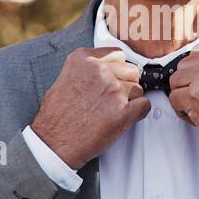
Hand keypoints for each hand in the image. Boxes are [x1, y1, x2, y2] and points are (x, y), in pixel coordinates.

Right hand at [31, 48, 151, 169]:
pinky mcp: (122, 111)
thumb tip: (102, 70)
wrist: (54, 143)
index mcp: (83, 59)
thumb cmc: (56, 117)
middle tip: (112, 98)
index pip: (117, 54)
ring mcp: (112, 90)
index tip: (114, 77)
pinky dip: (139, 112)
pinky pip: (144, 105)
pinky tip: (125, 117)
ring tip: (112, 110)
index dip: (117, 68)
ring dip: (130, 99)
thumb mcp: (63, 80)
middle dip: (125, 83)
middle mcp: (99, 71)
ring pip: (138, 88)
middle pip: (130, 70)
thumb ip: (85, 70)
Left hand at [168, 41, 198, 160]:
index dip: (198, 71)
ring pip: (175, 81)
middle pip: (184, 65)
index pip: (198, 52)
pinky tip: (198, 115)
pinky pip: (174, 99)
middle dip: (189, 83)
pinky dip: (182, 111)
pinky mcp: (194, 94)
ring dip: (183, 96)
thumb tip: (197, 65)